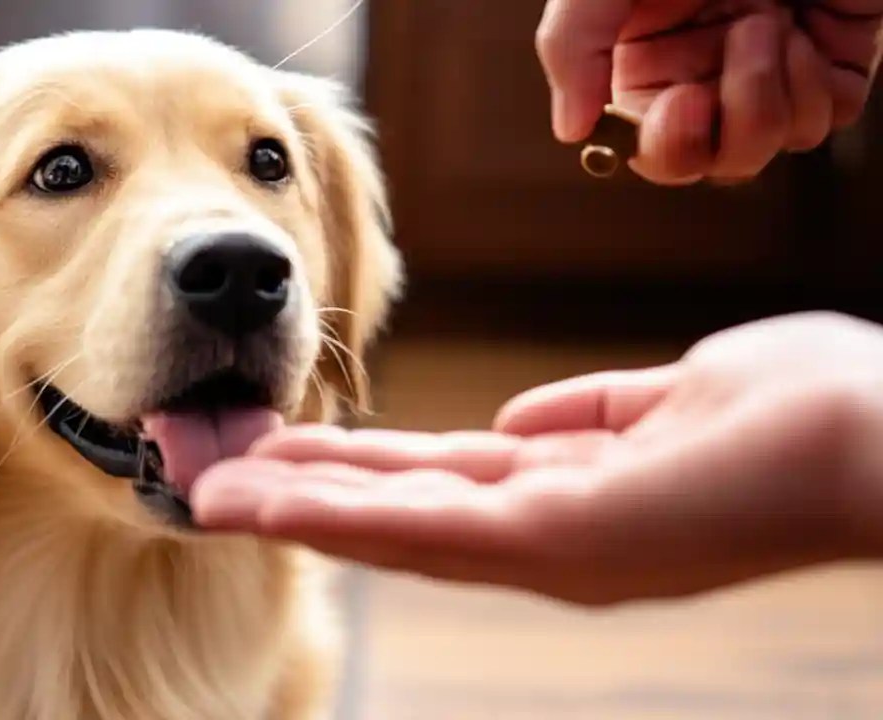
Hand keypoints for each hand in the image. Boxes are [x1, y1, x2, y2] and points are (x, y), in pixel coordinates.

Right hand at [191, 313, 882, 605]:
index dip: (351, 467)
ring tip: (203, 491)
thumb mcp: (669, 400)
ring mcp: (541, 548)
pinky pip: (420, 528)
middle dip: (297, 492)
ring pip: (386, 527)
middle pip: (392, 511)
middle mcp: (539, 537)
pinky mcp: (551, 543)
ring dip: (291, 508)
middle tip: (205, 477)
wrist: (875, 437)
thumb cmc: (796, 414)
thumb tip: (521, 420)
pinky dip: (335, 513)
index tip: (280, 450)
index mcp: (565, 498)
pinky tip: (268, 499)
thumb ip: (588, 414)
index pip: (433, 482)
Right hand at [537, 0, 882, 183]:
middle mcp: (708, 73)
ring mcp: (773, 70)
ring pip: (775, 145)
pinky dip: (814, 83)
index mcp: (647, 63)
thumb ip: (572, 51)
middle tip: (735, 53)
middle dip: (731, 130)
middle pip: (715, 163)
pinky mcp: (834, 59)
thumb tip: (569, 129)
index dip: (665, 147)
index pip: (650, 149)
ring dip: (771, 90)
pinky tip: (801, 28)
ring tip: (766, 19)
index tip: (681, 99)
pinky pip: (827, 116)